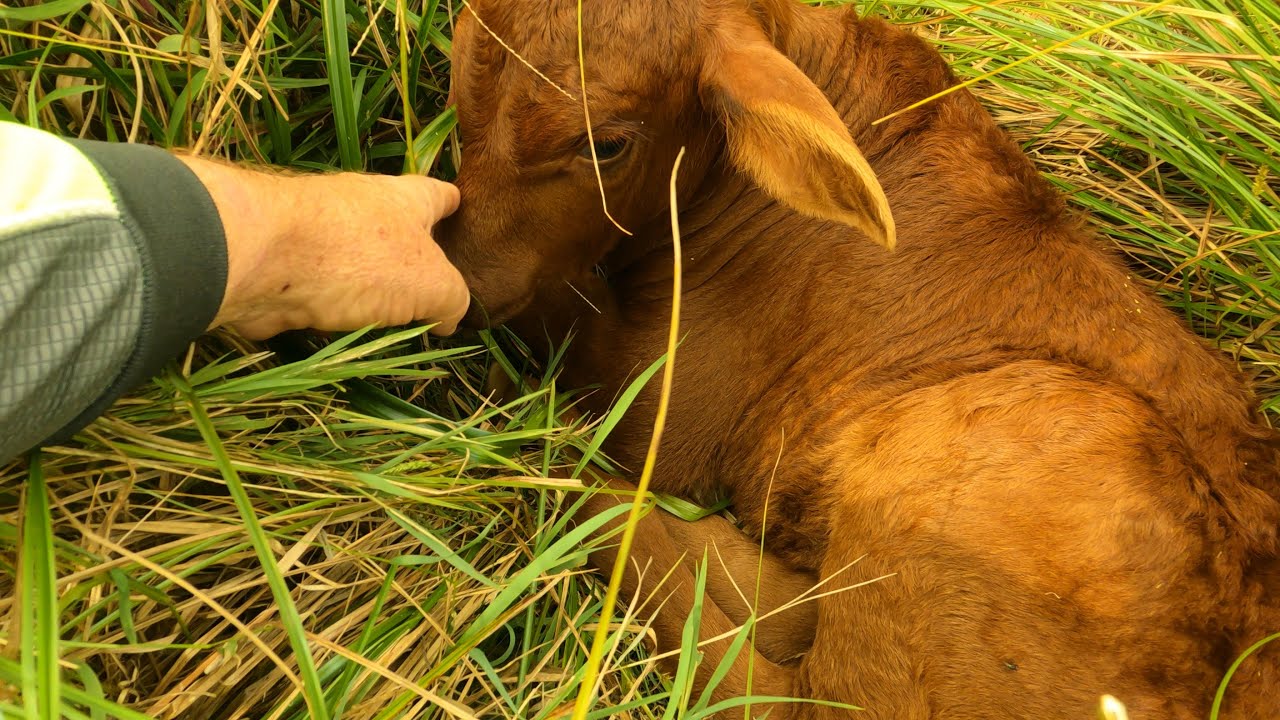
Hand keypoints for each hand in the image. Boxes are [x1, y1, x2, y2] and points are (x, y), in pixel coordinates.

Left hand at [178, 155, 468, 339]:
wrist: (260, 257)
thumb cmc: (357, 258)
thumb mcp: (430, 285)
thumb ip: (451, 299)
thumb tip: (450, 315)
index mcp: (404, 199)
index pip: (440, 195)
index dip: (455, 208)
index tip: (462, 221)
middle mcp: (361, 206)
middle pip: (396, 228)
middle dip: (411, 257)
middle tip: (430, 293)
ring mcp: (317, 232)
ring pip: (355, 260)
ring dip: (369, 288)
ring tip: (388, 323)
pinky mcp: (283, 261)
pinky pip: (319, 287)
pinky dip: (330, 307)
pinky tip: (339, 331)